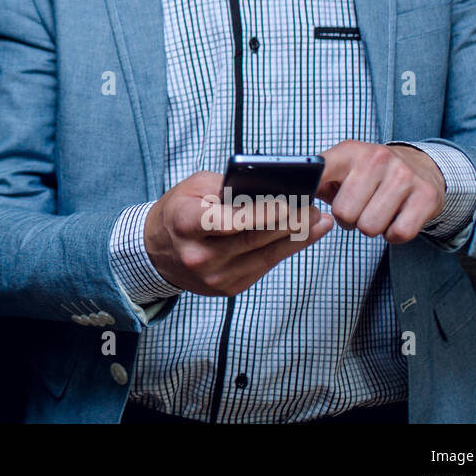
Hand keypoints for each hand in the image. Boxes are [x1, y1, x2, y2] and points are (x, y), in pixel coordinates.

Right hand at [143, 170, 333, 296]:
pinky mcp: (227, 288)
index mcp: (185, 224)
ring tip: (319, 223)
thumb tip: (269, 189)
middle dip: (289, 224)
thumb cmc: (177, 212)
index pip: (228, 221)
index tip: (289, 202)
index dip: (260, 214)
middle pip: (252, 240)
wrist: (156, 251)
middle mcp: (198, 256)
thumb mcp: (193, 188)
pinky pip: (262, 267)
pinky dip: (283, 251)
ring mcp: (213, 277)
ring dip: (296, 239)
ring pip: (264, 256)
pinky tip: (301, 238)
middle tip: (314, 209)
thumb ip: (228, 187)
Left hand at [315, 140, 445, 244]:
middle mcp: (377, 158)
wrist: (422, 166)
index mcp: (348, 151)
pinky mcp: (426, 196)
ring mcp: (403, 176)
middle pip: (344, 214)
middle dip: (348, 219)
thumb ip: (313, 180)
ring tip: (376, 210)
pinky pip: (398, 234)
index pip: (316, 174)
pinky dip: (394, 234)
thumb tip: (283, 197)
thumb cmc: (369, 174)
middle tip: (359, 207)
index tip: (303, 204)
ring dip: (371, 227)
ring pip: (370, 227)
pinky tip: (396, 217)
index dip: (307, 195)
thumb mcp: (340, 168)